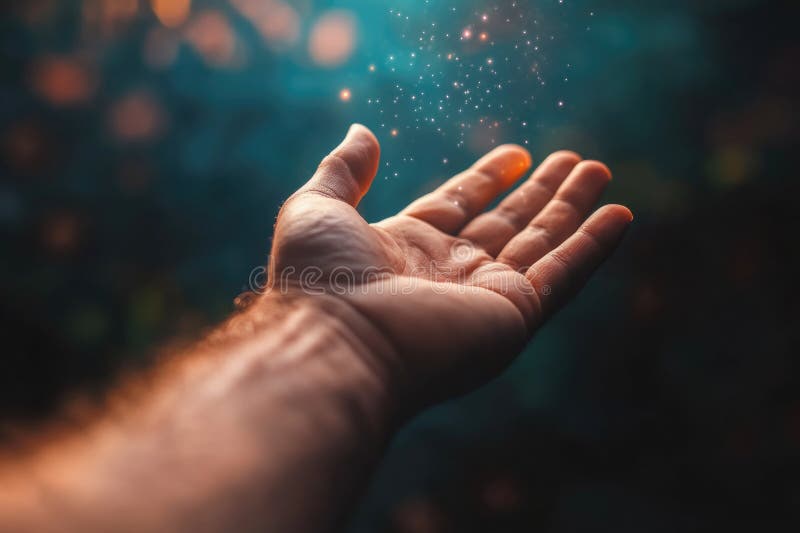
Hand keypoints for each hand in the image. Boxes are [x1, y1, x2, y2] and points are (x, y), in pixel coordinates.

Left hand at [269, 125, 631, 410]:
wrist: (336, 344)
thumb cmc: (319, 278)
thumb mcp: (318, 206)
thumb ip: (345, 169)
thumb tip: (362, 129)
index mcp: (407, 245)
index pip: (460, 203)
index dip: (489, 177)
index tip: (518, 154)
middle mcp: (450, 272)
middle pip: (508, 222)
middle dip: (542, 191)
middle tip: (578, 160)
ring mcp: (484, 296)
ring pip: (541, 243)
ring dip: (574, 209)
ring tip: (601, 172)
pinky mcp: (513, 316)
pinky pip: (562, 275)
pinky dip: (592, 247)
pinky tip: (620, 217)